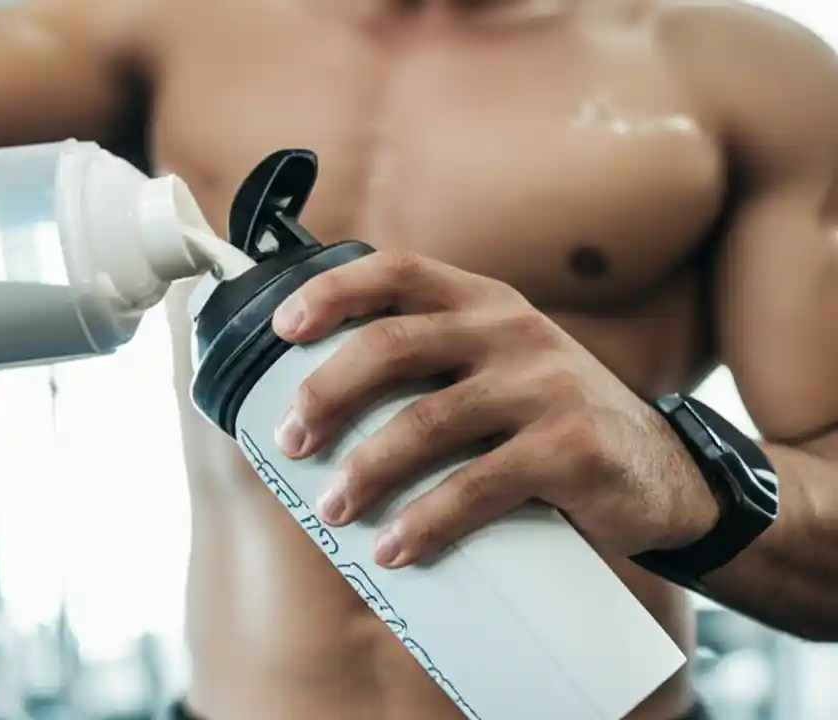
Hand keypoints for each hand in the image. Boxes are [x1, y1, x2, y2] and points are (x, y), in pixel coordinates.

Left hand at [270, 249, 721, 566]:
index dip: (333, 292)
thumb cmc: (550, 423)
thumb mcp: (498, 371)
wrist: (661, 476)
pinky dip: (426, 520)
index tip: (281, 329)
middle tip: (290, 442)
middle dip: (327, 394)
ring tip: (333, 510)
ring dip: (365, 471)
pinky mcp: (571, 448)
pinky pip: (477, 485)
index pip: (398, 271)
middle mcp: (512, 330)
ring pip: (426, 423)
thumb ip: (432, 368)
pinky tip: (394, 547)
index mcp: (484, 302)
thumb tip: (313, 410)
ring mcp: (545, 386)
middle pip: (394, 346)